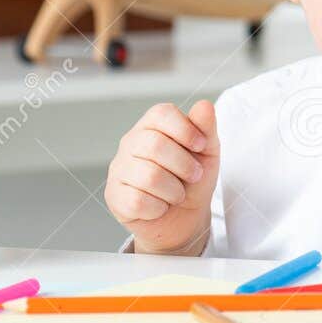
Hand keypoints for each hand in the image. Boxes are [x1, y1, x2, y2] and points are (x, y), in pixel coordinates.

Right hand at [104, 101, 218, 253]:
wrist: (185, 217)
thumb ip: (205, 128)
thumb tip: (204, 105)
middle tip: (194, 176)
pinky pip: (138, 201)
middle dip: (184, 165)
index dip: (185, 129)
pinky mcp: (114, 196)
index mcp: (151, 125)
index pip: (161, 114)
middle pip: (154, 145)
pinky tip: (160, 206)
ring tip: (177, 193)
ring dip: (174, 190)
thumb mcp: (207, 152)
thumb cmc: (192, 179)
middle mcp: (130, 143)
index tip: (201, 145)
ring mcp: (119, 169)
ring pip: (148, 176)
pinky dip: (159, 208)